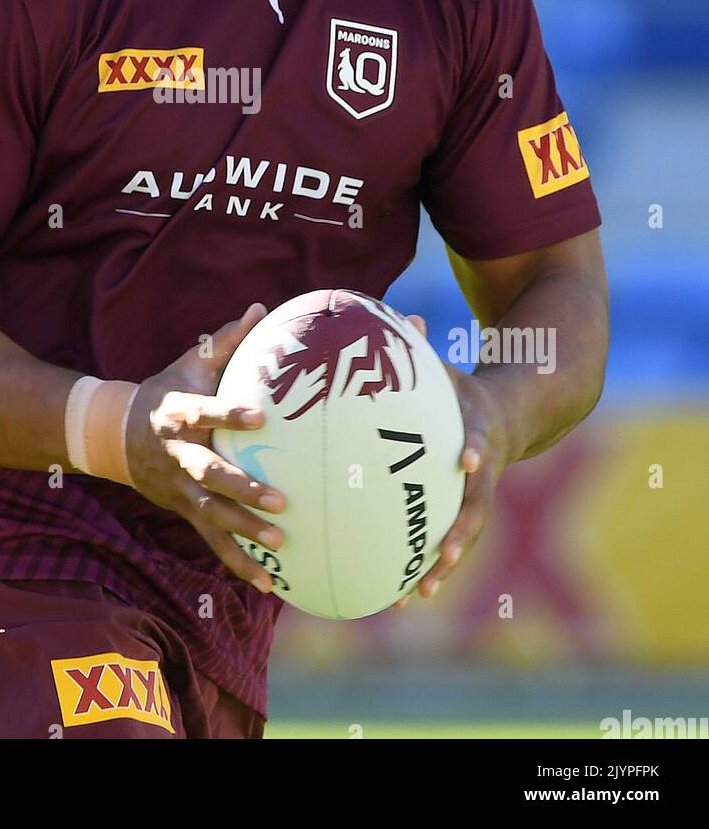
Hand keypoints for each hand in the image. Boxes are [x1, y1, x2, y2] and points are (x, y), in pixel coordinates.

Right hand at [125, 303, 286, 592]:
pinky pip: (213, 541)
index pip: (205, 413)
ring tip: (280, 542)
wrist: (117, 434)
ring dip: (244, 531)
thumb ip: (226, 341)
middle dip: (242, 489)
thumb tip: (261, 308)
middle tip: (281, 499)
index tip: (259, 417)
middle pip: (209, 475)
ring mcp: (180, 489)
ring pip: (212, 515)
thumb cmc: (167, 392)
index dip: (229, 415)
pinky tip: (270, 584)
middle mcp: (178, 455)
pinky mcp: (185, 512)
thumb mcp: (189, 363)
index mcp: (179, 415)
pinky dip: (239, 564)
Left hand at [394, 315, 515, 607]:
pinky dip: (429, 568)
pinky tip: (401, 594)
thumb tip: (396, 314)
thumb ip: (421, 350)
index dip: (477, 449)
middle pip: (477, 506)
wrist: (512, 416)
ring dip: (444, 566)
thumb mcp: (448, 370)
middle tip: (442, 556)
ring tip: (415, 593)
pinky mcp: (467, 510)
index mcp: (480, 432)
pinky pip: (449, 543)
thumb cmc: (464, 391)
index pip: (482, 440)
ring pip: (465, 536)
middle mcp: (484, 470)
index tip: (469, 460)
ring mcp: (478, 495)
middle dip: (461, 532)